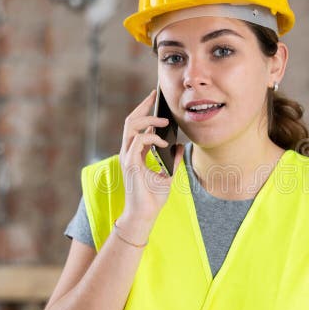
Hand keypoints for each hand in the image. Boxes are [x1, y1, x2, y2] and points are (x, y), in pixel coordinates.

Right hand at [118, 89, 183, 225]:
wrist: (145, 214)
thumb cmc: (153, 197)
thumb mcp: (168, 174)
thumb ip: (174, 159)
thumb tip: (181, 145)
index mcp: (136, 152)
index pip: (138, 126)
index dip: (145, 111)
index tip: (155, 99)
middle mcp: (129, 151)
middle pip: (130, 120)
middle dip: (143, 105)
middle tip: (155, 95)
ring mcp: (127, 156)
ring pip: (130, 126)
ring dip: (148, 118)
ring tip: (164, 120)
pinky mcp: (130, 163)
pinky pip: (138, 141)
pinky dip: (151, 137)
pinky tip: (163, 142)